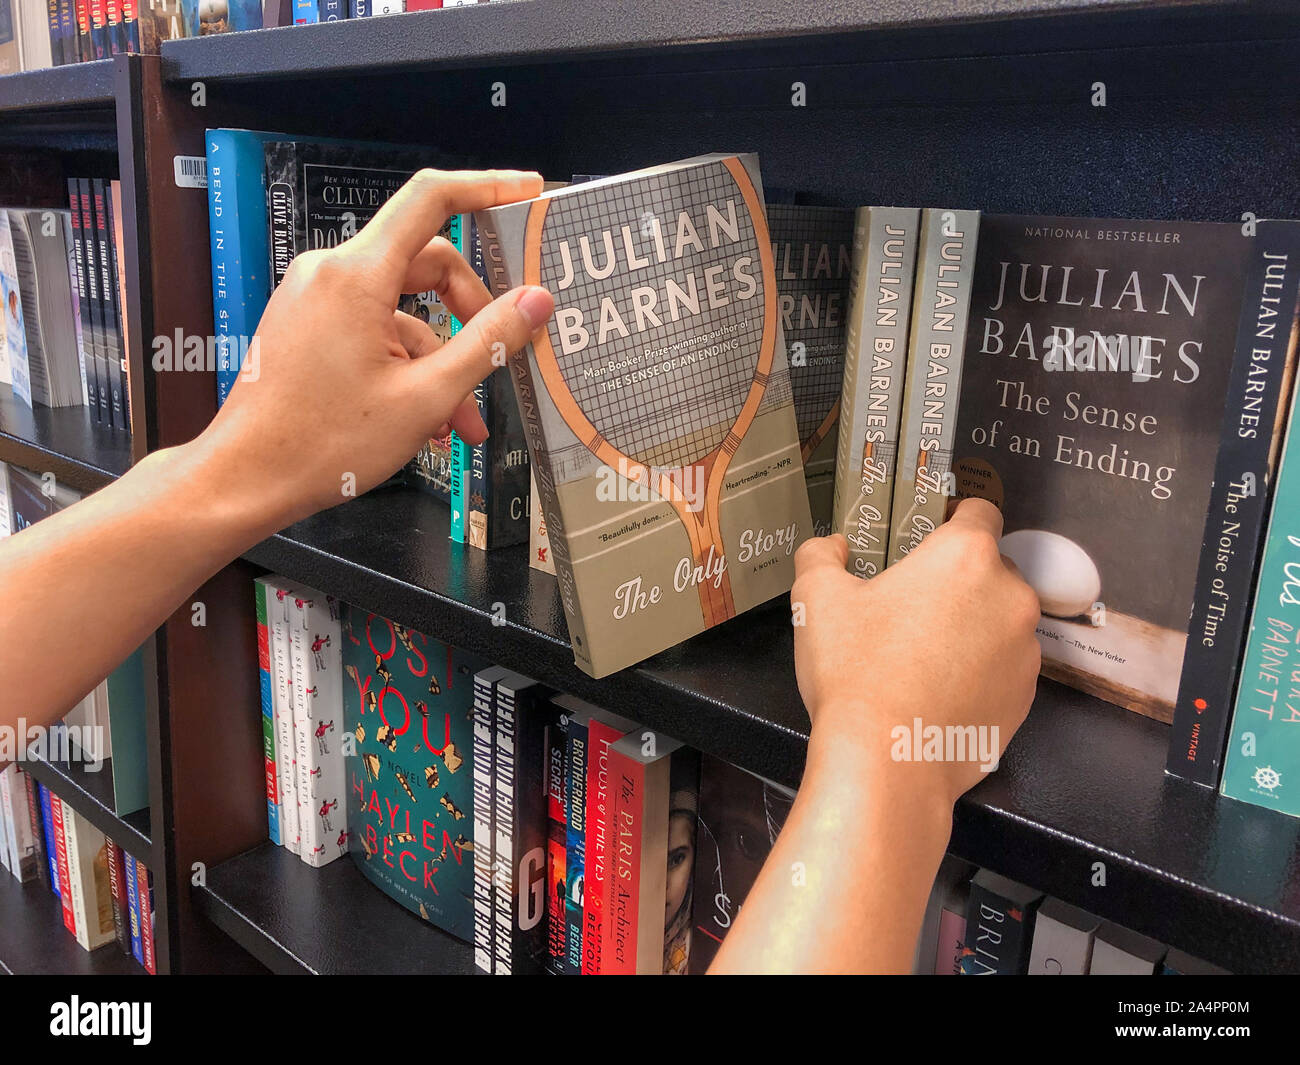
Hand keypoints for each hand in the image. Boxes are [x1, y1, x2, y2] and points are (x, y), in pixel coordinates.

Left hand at [189, 169, 555, 537]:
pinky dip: (407, 365)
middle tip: (500, 355)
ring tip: (461, 421)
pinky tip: (427, 418)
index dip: (486, 188)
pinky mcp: (310, 325)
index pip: (431, 200)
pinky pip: (376, 330)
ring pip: (404, 310)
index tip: (526, 190)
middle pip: (426, 264)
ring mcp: (316, 299)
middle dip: (470, 313)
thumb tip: (534, 302)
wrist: (246, 477)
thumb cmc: (322, 443)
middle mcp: (331, 274)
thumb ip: (486, 343)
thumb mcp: (425, 396)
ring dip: (441, 359)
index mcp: (356, 276)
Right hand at [790, 498, 1040, 807]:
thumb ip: (820, 556)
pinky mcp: (1025, 699)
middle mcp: (1010, 597)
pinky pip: (1003, 669)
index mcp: (966, 557)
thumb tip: (830, 548)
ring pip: (1000, 621)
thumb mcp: (816, 600)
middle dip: (957, 580)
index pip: (980, 511)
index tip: (927, 535)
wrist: (886, 763)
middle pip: (991, 569)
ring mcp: (1025, 652)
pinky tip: (936, 692)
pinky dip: (978, 672)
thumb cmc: (856, 672)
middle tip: (911, 603)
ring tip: (922, 655)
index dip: (953, 517)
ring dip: (971, 626)